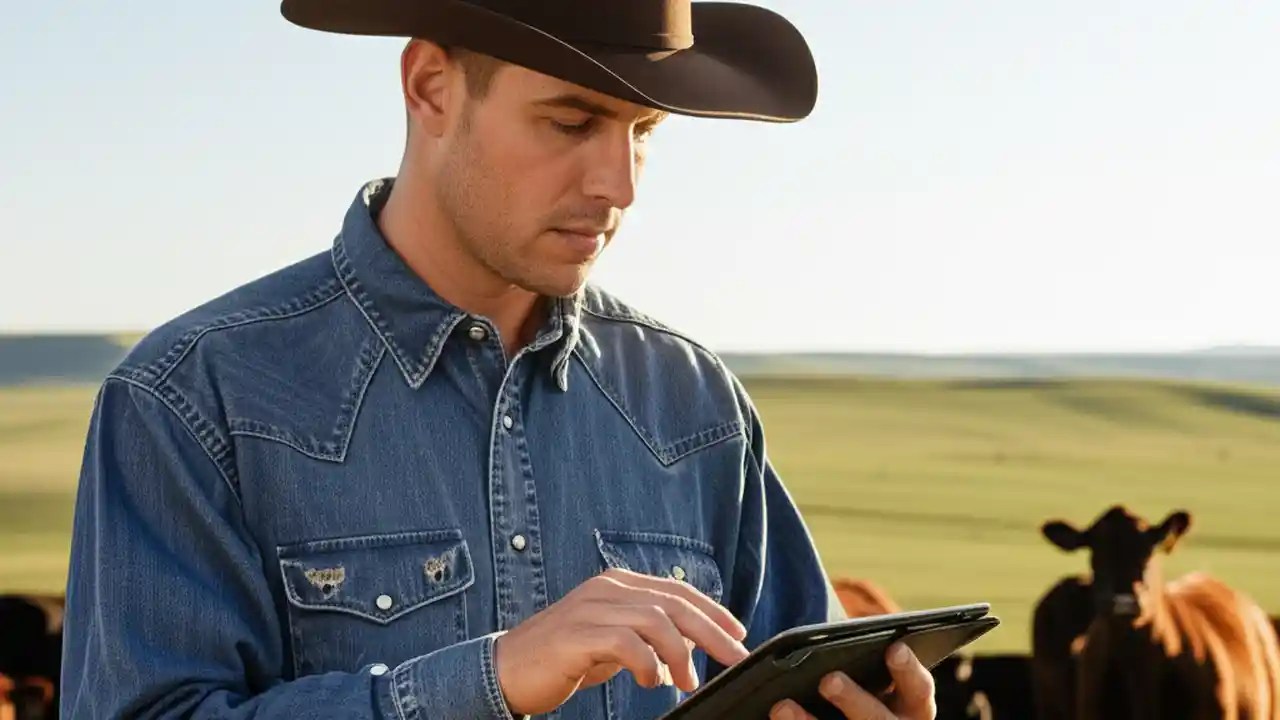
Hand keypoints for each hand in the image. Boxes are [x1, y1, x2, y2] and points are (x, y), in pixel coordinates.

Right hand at [492, 567, 751, 715]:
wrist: (506, 669)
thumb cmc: (564, 657)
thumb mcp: (614, 642)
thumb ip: (647, 636)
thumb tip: (691, 645)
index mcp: (617, 584)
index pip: (677, 590)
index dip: (713, 611)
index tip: (738, 634)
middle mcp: (606, 588)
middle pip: (673, 603)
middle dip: (712, 631)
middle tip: (734, 657)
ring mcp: (590, 608)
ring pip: (655, 620)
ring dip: (680, 653)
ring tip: (687, 679)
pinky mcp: (576, 633)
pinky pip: (625, 643)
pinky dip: (647, 663)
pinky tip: (652, 680)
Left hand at [768, 643, 935, 719]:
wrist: (850, 718)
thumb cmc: (863, 694)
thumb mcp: (872, 680)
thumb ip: (863, 662)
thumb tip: (834, 640)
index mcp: (913, 709)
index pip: (919, 690)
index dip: (908, 671)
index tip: (894, 648)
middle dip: (854, 701)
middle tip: (828, 680)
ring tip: (781, 707)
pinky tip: (775, 718)